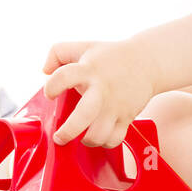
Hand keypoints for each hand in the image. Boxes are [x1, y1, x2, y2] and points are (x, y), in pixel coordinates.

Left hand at [41, 38, 157, 146]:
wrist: (147, 62)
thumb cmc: (110, 57)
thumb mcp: (83, 47)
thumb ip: (57, 53)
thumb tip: (45, 71)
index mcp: (88, 70)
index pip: (64, 77)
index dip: (52, 87)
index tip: (50, 94)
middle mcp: (101, 89)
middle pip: (83, 115)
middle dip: (68, 131)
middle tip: (59, 136)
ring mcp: (115, 105)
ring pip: (99, 134)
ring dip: (87, 140)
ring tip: (82, 135)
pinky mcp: (127, 116)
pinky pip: (115, 139)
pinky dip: (105, 142)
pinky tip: (100, 135)